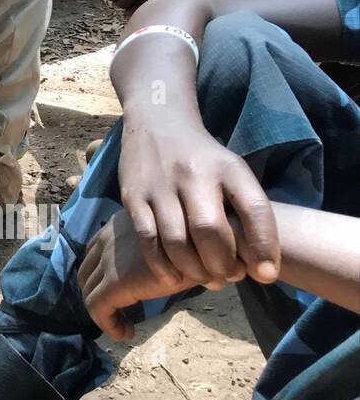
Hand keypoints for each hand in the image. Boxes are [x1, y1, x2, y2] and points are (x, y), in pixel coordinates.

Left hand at [79, 210, 200, 340]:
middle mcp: (107, 239)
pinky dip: (108, 324)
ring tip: (124, 325)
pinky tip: (126, 333)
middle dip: (96, 292)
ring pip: (89, 290)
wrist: (206, 244)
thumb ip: (152, 249)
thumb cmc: (197, 241)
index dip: (99, 273)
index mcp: (118, 226)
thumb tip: (151, 268)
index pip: (94, 252)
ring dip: (103, 311)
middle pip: (86, 271)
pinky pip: (97, 308)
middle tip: (116, 311)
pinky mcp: (116, 282)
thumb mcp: (168, 239)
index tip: (115, 291)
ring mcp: (109, 261)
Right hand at [118, 119, 279, 289]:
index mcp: (227, 168)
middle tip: (229, 277)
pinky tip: (173, 277)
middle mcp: (193, 174)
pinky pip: (147, 238)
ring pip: (176, 240)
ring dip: (194, 269)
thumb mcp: (232, 171)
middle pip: (209, 230)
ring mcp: (159, 185)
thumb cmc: (203, 157)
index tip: (266, 275)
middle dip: (223, 264)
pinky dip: (161, 264)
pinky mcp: (132, 196)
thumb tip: (260, 266)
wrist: (157, 121)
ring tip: (206, 278)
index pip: (254, 208)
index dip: (265, 246)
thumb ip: (246, 210)